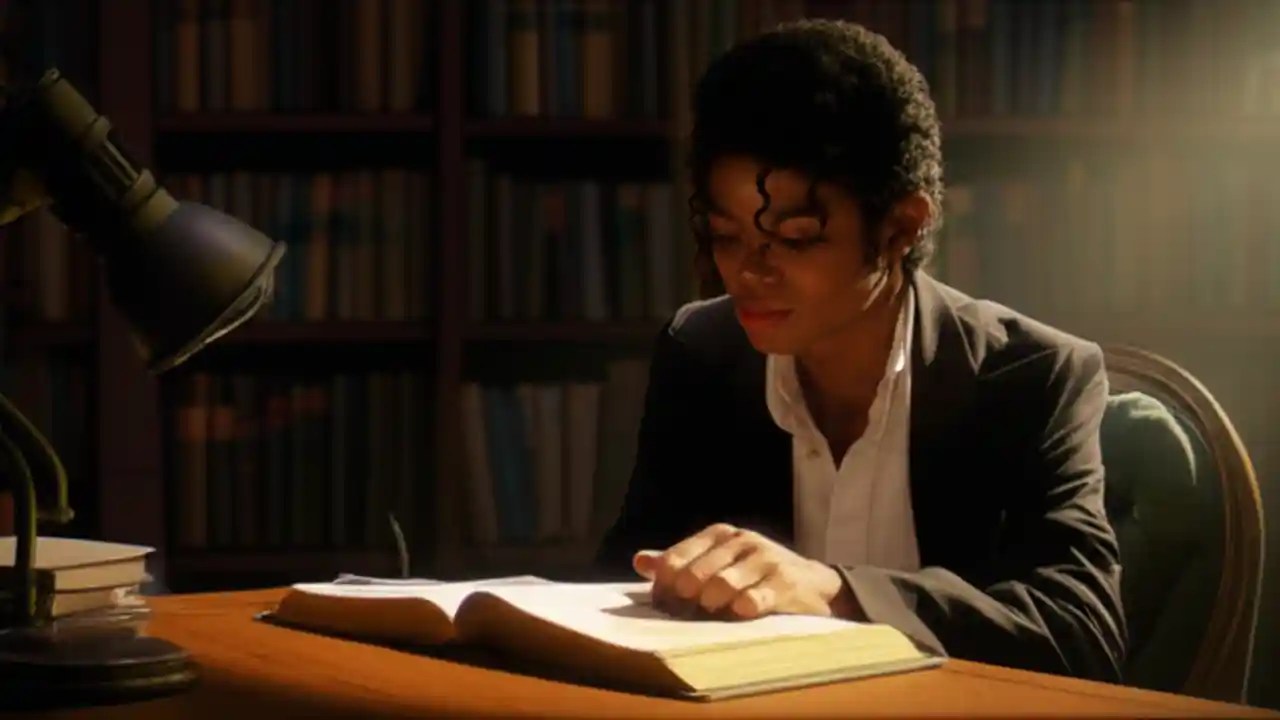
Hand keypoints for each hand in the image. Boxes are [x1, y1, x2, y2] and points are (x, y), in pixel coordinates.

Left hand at [632, 523, 858, 620]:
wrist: (811, 585)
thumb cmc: (754, 576)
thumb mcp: (717, 563)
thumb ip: (680, 563)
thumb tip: (640, 561)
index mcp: (718, 534)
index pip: (674, 560)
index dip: (664, 589)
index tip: (667, 607)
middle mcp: (739, 540)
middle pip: (693, 575)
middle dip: (687, 602)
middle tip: (691, 616)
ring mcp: (763, 559)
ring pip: (721, 586)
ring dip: (713, 607)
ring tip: (718, 614)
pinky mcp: (784, 582)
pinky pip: (753, 600)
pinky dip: (742, 611)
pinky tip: (742, 615)